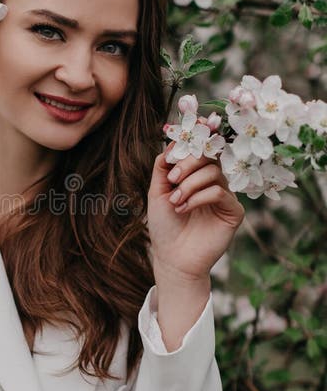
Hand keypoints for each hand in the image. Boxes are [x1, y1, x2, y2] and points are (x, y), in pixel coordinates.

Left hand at [146, 139, 245, 281]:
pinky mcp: (233, 212)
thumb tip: (173, 143)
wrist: (172, 257)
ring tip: (175, 202)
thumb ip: (163, 167)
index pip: (201, 150)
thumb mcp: (157, 192)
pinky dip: (198, 197)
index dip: (198, 138)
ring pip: (213, 173)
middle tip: (172, 180)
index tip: (187, 132)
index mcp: (196, 176)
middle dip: (188, 163)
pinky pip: (219, 192)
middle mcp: (213, 183)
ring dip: (189, 184)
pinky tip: (184, 209)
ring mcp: (225, 197)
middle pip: (209, 156)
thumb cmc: (164, 226)